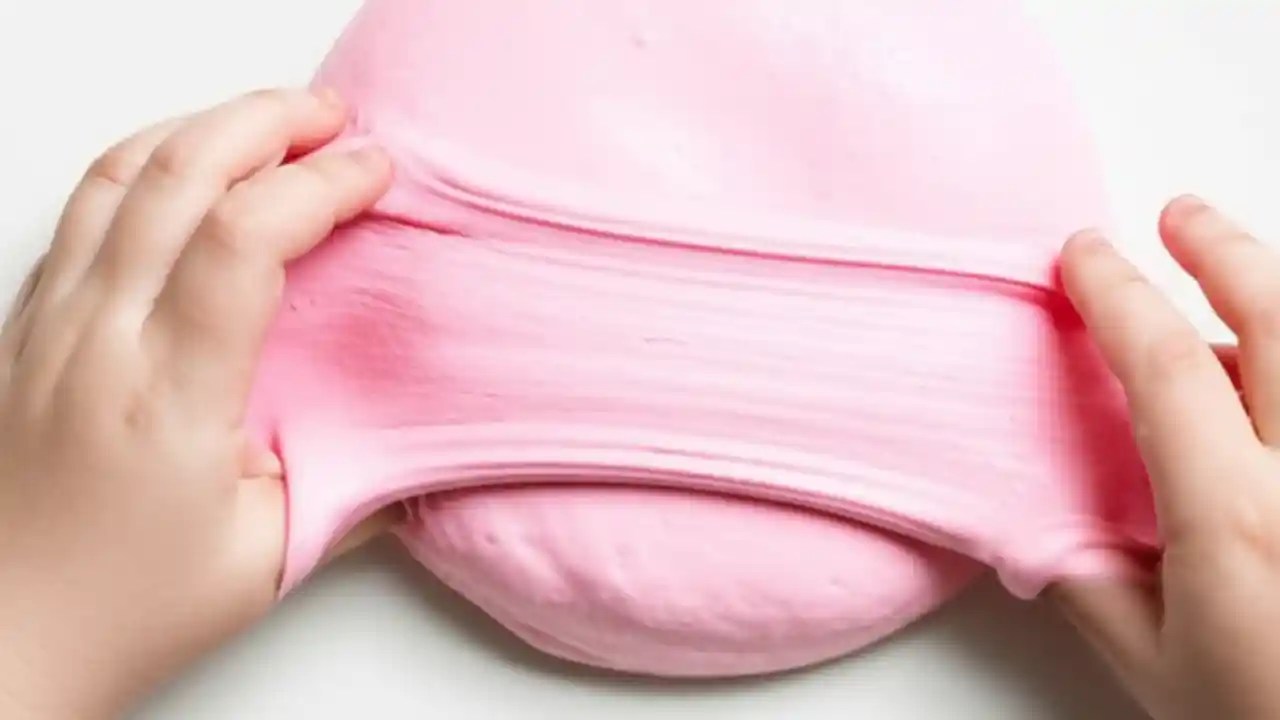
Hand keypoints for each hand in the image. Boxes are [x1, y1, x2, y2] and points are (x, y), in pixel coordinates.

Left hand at [0, 88, 391, 718]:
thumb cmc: (122, 611)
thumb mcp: (266, 558)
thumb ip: (352, 481)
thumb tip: (421, 435)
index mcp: (169, 398)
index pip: (246, 241)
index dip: (320, 185)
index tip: (375, 175)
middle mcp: (97, 342)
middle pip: (178, 175)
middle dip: (267, 121)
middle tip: (332, 119)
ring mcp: (48, 326)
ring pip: (118, 173)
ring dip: (203, 127)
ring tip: (268, 122)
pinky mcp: (24, 327)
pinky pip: (78, 207)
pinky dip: (144, 161)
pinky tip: (185, 168)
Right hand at [1054, 196, 1279, 719]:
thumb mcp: (1161, 672)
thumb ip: (1094, 590)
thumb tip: (1044, 532)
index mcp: (1239, 517)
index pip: (1166, 366)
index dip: (1115, 296)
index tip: (1082, 258)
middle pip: (1279, 316)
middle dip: (1221, 249)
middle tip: (1179, 215)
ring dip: (1275, 291)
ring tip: (1239, 268)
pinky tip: (1277, 364)